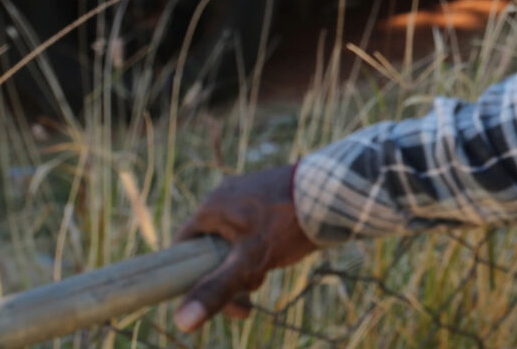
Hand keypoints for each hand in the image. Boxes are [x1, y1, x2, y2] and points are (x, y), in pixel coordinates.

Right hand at [172, 162, 317, 332]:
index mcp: (212, 206)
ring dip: (243, 268)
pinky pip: (250, 232)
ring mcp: (247, 196)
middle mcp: (225, 197)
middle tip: (244, 304)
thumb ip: (217, 290)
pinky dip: (256, 251)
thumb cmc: (288, 224)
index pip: (181, 247)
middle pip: (209, 249)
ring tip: (262, 280)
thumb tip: (181, 322)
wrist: (335, 194)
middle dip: (224, 278)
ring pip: (231, 243)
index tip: (203, 298)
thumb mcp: (250, 261)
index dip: (187, 277)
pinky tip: (273, 263)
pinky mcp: (267, 200)